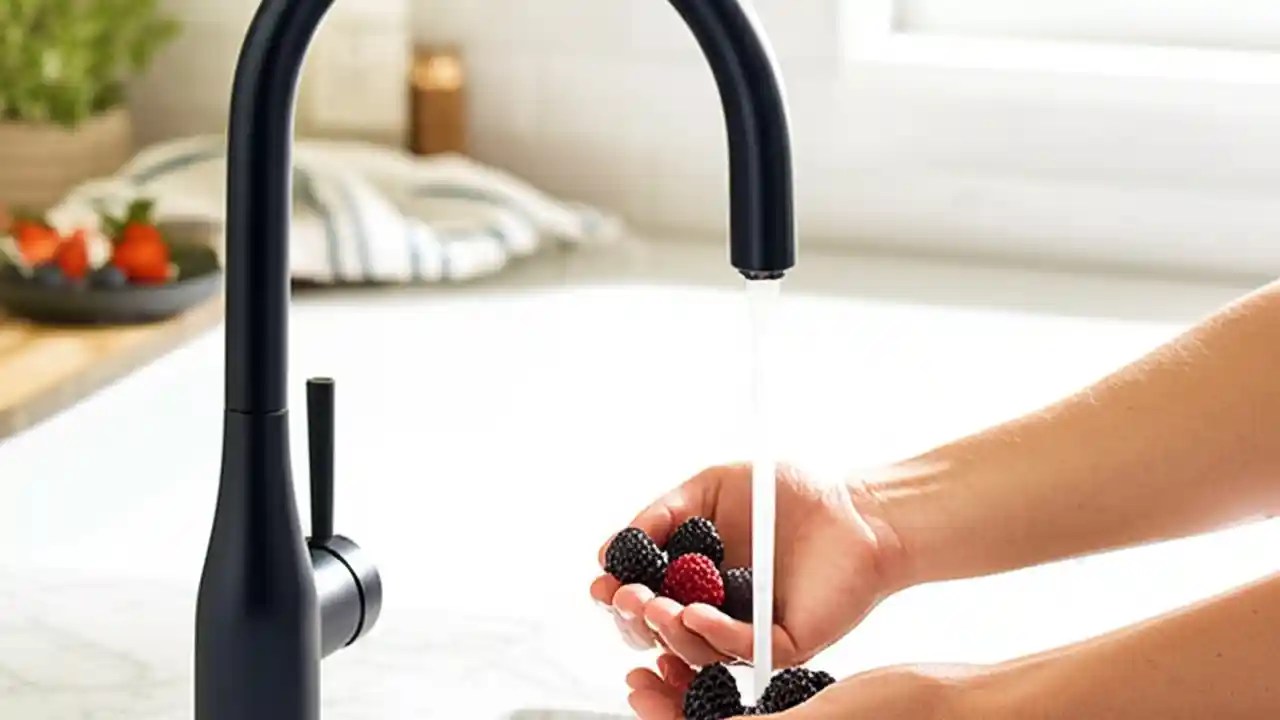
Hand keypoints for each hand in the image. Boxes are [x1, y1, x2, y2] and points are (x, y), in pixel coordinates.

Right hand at [590, 463, 902, 667]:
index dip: (617, 595)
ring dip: (667, 629)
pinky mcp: (783, 643)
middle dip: (634, 618)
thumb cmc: (788, 494)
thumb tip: (610, 547)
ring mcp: (747, 630)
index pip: (643, 598)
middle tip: (626, 597)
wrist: (856, 507)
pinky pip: (743, 648)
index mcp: (692, 576)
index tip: (603, 583)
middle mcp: (714, 609)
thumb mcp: (711, 488)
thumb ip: (664, 514)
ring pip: (694, 647)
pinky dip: (713, 634)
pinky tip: (693, 613)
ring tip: (654, 604)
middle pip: (659, 632)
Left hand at [623, 654, 982, 719]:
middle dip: (668, 682)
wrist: (942, 698)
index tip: (637, 681)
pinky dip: (719, 646)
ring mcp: (782, 718)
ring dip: (688, 654)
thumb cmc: (889, 715)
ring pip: (715, 688)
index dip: (662, 712)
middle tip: (644, 647)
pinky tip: (705, 621)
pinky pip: (742, 672)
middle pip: (699, 714)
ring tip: (668, 621)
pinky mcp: (794, 697)